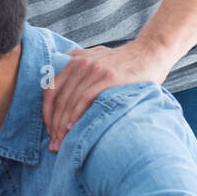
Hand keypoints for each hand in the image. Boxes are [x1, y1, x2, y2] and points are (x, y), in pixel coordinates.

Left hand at [41, 42, 169, 151]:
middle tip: (53, 144)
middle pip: (58, 99)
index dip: (46, 111)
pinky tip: (72, 128)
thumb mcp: (95, 55)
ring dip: (62, 124)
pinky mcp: (108, 78)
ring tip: (61, 142)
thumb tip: (60, 70)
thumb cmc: (123, 60)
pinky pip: (85, 99)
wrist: (150, 52)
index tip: (49, 129)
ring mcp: (93, 71)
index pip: (50, 90)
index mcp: (73, 61)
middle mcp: (80, 64)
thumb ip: (78, 61)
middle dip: (53, 124)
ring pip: (69, 101)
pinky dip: (76, 115)